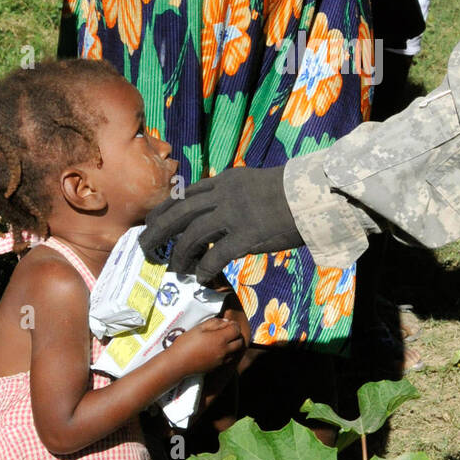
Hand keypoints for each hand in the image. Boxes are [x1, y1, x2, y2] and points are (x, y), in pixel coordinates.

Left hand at [140, 165, 303, 282]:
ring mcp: (235, 215)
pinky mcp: (248, 235)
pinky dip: (204, 269)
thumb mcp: (252, 183)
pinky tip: (201, 278)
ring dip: (179, 255)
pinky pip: (216, 256)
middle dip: (157, 231)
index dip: (164, 210)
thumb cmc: (289, 193)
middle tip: (145, 247)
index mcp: (224, 181)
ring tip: (175, 269)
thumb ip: (231, 194)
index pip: (184, 194)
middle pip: (178, 213)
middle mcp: (224, 195)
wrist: (314, 194)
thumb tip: (216, 210)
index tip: (153, 223)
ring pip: (192, 235)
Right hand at [168, 314, 245, 374]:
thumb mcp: (199, 328)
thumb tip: (226, 322)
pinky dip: (228, 353)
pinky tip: (218, 349)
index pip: (236, 330)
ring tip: (222, 340)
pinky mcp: (217, 367)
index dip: (234, 324)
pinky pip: (228, 359)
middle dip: (236, 335)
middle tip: (227, 331)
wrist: (177, 363)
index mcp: (220, 339)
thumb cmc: (186, 343)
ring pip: (235, 351)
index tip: (227, 323)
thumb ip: (215, 323)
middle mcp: (224, 351)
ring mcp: (221, 360)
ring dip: (233, 345)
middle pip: (240, 342)